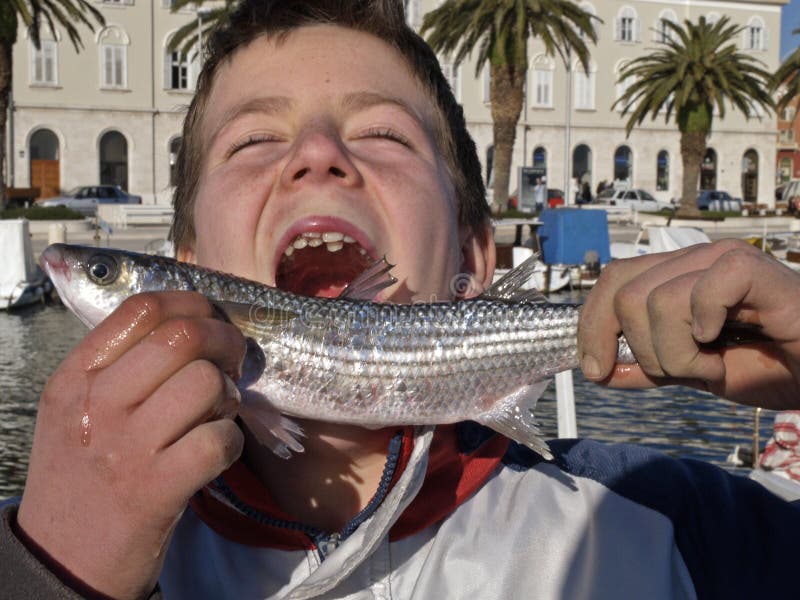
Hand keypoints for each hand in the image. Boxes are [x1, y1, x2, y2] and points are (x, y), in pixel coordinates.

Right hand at [17, 292, 245, 598]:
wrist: (60, 558)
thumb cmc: (81, 474)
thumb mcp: (76, 410)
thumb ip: (118, 365)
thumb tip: (188, 323)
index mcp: (75, 378)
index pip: (141, 309)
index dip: (191, 303)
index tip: (210, 317)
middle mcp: (97, 405)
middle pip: (181, 338)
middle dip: (224, 341)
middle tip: (232, 361)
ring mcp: (126, 448)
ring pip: (206, 383)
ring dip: (228, 394)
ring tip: (218, 412)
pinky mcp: (157, 490)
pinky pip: (219, 440)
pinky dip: (231, 441)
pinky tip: (217, 449)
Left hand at [578, 239, 799, 408]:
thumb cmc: (770, 363)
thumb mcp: (693, 372)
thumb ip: (646, 366)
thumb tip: (596, 370)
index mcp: (675, 275)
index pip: (611, 282)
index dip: (592, 325)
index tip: (595, 369)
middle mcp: (695, 260)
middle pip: (624, 294)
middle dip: (642, 349)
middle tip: (684, 370)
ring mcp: (724, 261)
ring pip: (656, 301)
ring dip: (677, 353)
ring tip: (713, 364)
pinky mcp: (755, 271)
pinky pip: (704, 291)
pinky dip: (705, 329)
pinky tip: (724, 342)